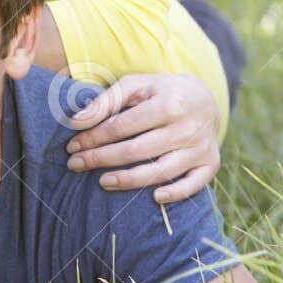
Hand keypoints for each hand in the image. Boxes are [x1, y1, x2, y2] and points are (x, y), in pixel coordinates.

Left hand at [65, 73, 220, 202]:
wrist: (205, 97)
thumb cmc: (161, 91)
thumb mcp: (135, 85)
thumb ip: (105, 101)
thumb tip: (75, 122)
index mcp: (168, 104)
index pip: (122, 126)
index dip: (93, 138)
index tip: (72, 146)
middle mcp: (187, 127)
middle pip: (137, 150)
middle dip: (101, 159)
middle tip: (75, 165)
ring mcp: (201, 147)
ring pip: (161, 171)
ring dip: (129, 180)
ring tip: (102, 182)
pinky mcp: (211, 162)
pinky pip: (195, 184)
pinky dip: (176, 193)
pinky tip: (154, 197)